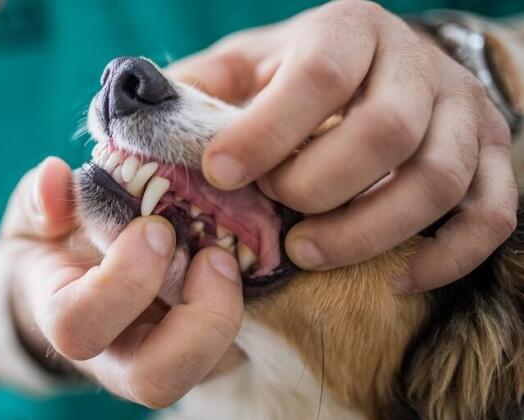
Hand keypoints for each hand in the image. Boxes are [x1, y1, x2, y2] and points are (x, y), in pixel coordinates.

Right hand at [0, 157, 245, 407]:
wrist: (80, 277)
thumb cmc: (58, 243)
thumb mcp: (38, 215)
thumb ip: (40, 198)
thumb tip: (54, 177)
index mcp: (67, 319)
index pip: (80, 327)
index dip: (122, 282)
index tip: (154, 227)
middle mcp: (116, 356)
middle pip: (155, 381)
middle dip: (194, 319)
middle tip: (212, 254)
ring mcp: (164, 360)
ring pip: (206, 371)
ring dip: (228, 314)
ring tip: (229, 257)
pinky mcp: (206, 352)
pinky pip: (238, 349)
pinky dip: (251, 306)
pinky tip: (248, 258)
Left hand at [168, 0, 516, 291]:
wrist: (374, 69)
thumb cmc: (291, 78)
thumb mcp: (239, 68)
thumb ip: (193, 92)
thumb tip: (133, 125)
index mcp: (347, 31)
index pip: (319, 75)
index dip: (269, 130)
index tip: (221, 172)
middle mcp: (415, 64)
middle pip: (385, 131)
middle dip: (320, 185)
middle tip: (275, 215)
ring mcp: (464, 112)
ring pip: (440, 179)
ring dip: (370, 229)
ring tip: (309, 253)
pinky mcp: (492, 160)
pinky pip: (491, 216)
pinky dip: (446, 256)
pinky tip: (394, 280)